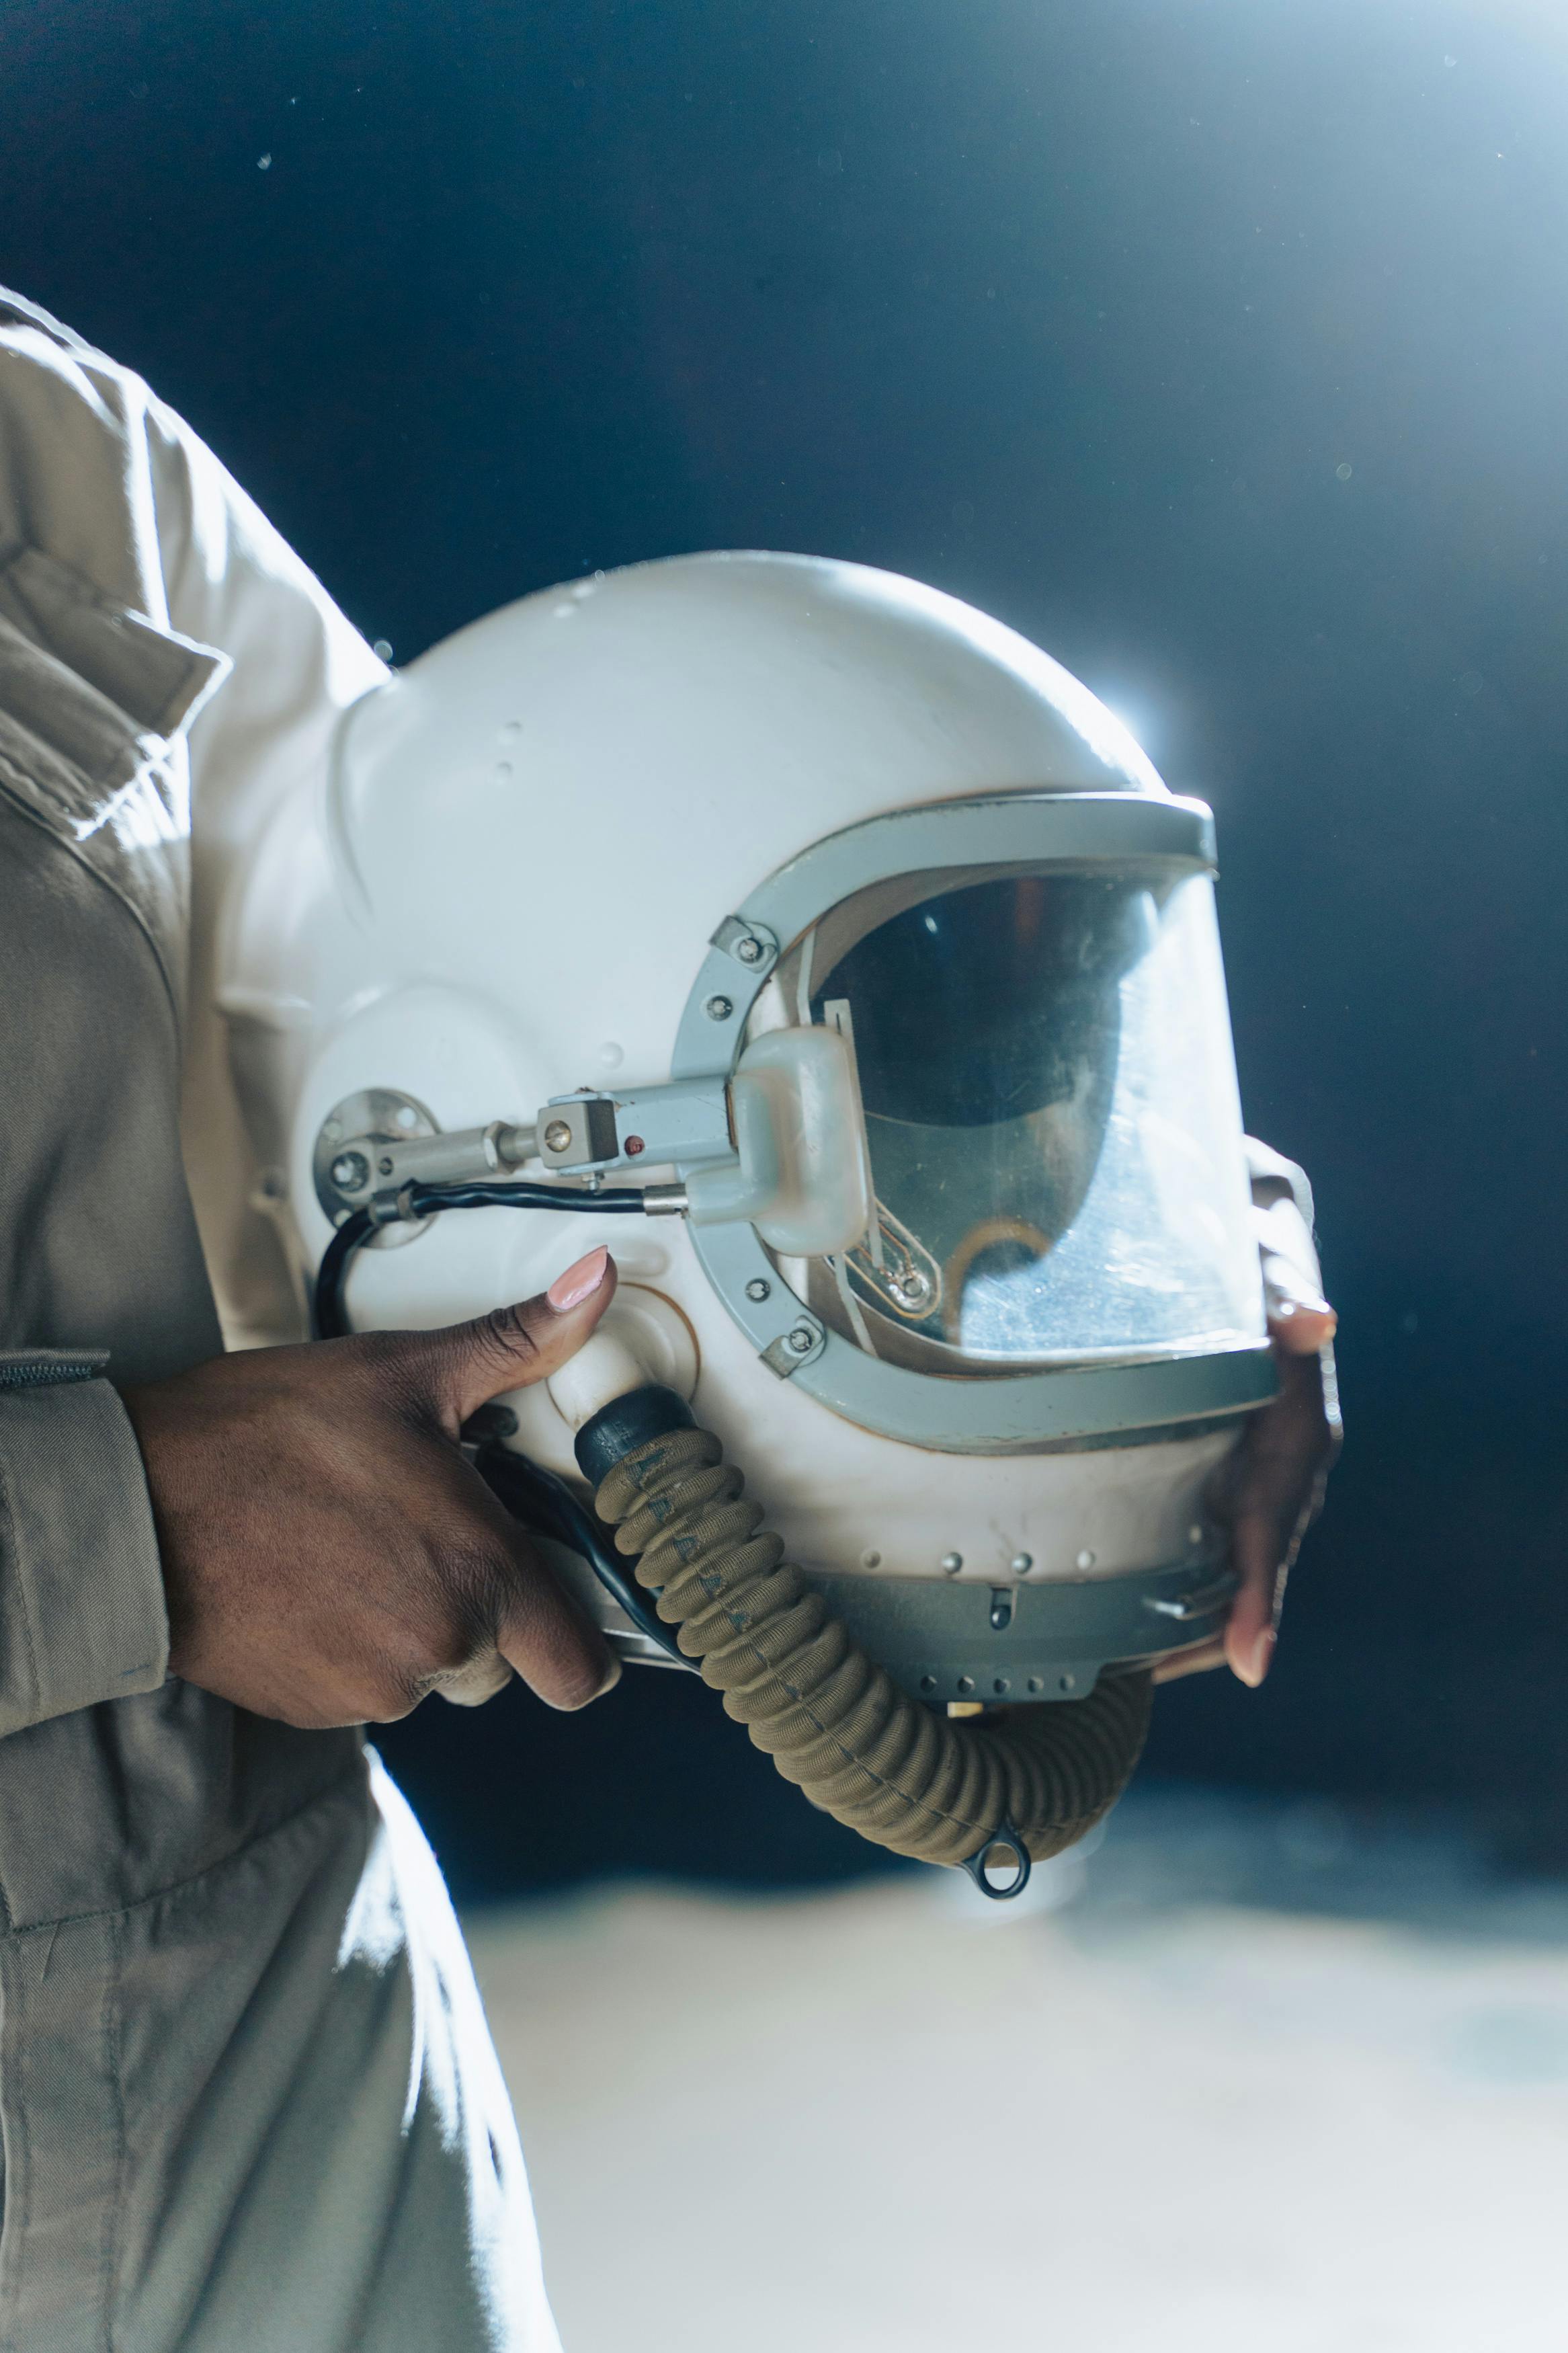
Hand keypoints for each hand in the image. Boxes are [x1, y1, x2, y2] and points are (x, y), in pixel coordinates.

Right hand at [123, 1246, 622, 1729]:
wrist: (132, 1505)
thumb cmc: (261, 1436)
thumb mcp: (403, 1372)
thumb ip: (516, 1343)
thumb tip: (592, 1287)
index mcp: (479, 1569)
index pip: (580, 1666)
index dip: (582, 1644)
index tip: (561, 1608)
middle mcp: (437, 1644)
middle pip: (505, 1664)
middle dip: (484, 1613)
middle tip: (430, 1539)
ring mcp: (372, 1688)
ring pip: (433, 1675)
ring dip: (416, 1628)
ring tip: (362, 1549)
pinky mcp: (313, 1708)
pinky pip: (366, 1692)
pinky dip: (355, 1650)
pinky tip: (317, 1582)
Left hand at [1155, 1193, 1341, 1689]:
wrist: (1249, 1221)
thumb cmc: (1256, 1238)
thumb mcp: (1267, 1246)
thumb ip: (1285, 1282)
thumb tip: (1315, 1321)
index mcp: (1300, 1420)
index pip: (1280, 1519)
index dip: (1262, 1591)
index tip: (1248, 1662)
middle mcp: (1286, 1453)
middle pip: (1254, 1559)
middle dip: (1213, 1625)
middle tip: (1151, 1678)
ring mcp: (1257, 1459)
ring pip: (1231, 1554)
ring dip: (1193, 1611)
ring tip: (1133, 1666)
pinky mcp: (1225, 1452)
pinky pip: (1210, 1526)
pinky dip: (1181, 1569)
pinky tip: (1133, 1601)